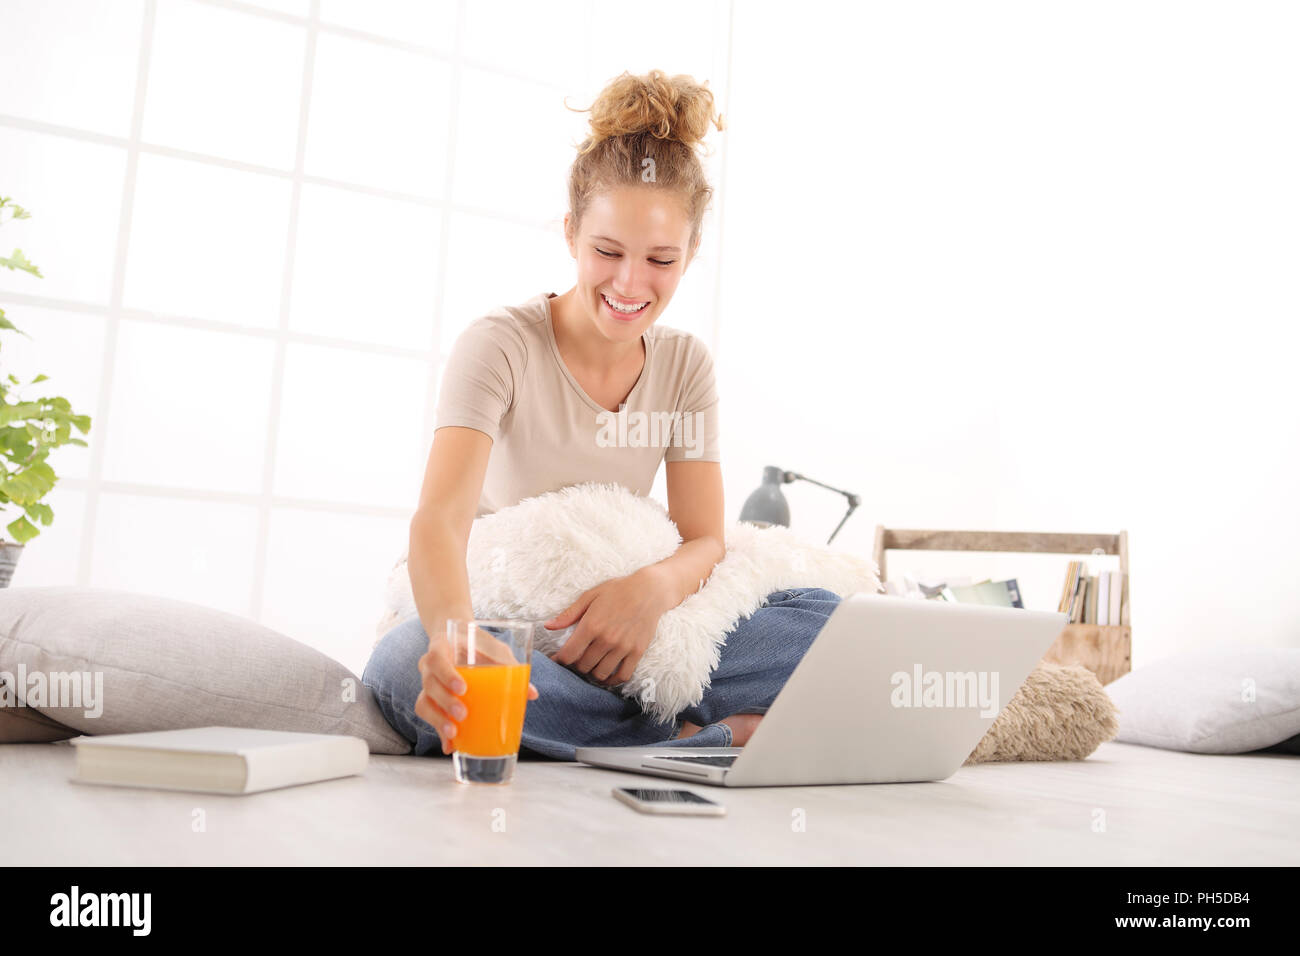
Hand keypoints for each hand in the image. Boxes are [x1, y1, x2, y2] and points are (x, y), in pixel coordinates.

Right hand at [416, 630, 539, 756]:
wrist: (461, 641)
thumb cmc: (478, 645)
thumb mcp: (494, 649)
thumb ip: (509, 666)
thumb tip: (532, 694)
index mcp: (442, 646)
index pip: (435, 658)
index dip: (446, 673)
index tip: (462, 688)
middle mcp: (429, 666)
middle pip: (430, 683)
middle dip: (445, 701)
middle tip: (463, 714)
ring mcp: (428, 684)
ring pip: (424, 703)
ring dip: (438, 720)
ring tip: (454, 733)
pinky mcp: (431, 700)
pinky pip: (429, 716)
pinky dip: (439, 731)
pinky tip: (451, 745)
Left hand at [544, 571, 671, 687]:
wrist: (649, 590)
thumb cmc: (617, 590)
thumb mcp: (590, 596)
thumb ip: (568, 614)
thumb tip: (548, 626)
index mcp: (591, 625)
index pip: (568, 655)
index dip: (559, 660)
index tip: (558, 660)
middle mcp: (606, 639)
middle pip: (583, 666)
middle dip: (576, 665)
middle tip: (577, 659)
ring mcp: (623, 647)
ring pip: (600, 674)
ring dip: (593, 673)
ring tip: (591, 665)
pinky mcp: (637, 652)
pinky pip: (622, 676)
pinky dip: (613, 680)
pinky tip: (607, 674)